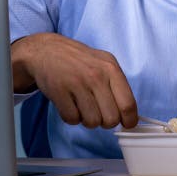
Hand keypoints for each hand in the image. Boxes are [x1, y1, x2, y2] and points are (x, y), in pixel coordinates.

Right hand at [11, 33, 137, 129]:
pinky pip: (72, 119)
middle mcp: (95, 75)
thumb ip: (117, 86)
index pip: (128, 104)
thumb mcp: (104, 63)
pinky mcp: (59, 91)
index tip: (127, 125)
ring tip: (82, 106)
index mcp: (110, 68)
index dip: (129, 120)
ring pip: (92, 122)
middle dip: (105, 121)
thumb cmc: (79, 60)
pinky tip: (69, 104)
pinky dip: (71, 117)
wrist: (46, 50)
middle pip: (111, 119)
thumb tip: (130, 115)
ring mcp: (76, 83)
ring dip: (87, 120)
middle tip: (98, 112)